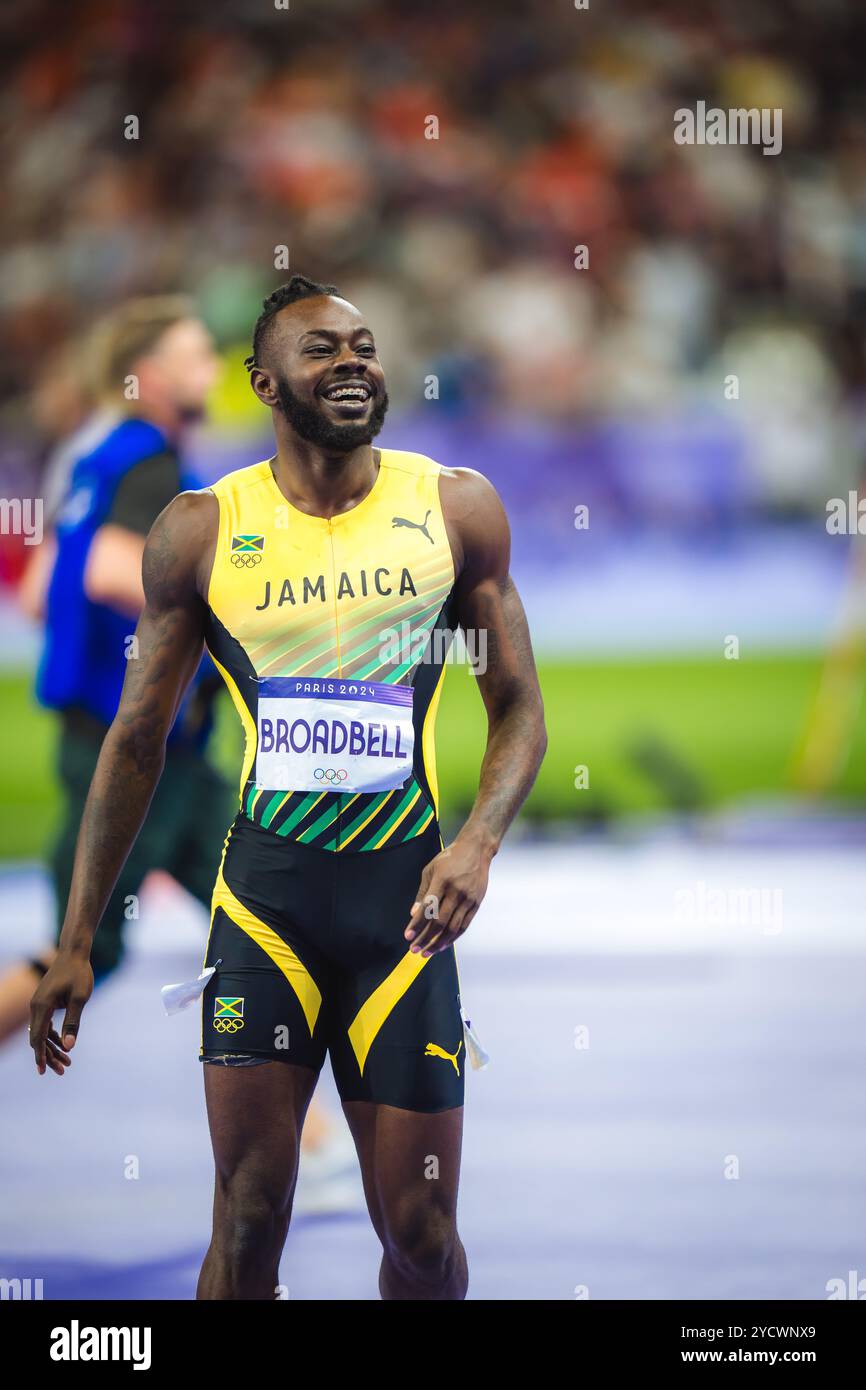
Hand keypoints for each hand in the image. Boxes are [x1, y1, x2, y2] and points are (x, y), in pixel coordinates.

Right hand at [29, 952, 93, 1075]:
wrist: (74, 953)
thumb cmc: (79, 974)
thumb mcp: (80, 998)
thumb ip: (73, 1023)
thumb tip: (68, 1046)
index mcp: (42, 1006)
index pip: (38, 1037)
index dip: (41, 1055)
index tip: (43, 1071)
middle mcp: (36, 1006)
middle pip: (37, 1038)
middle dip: (48, 1055)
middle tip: (63, 1071)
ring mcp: (38, 1003)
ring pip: (41, 1032)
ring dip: (51, 1047)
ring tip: (67, 1062)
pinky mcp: (44, 1002)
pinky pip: (44, 1024)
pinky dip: (52, 1035)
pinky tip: (62, 1045)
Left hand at [404, 831, 494, 956]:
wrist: (476, 850)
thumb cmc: (450, 858)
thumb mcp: (430, 869)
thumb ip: (422, 892)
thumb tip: (414, 914)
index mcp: (442, 880)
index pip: (428, 908)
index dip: (417, 924)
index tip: (408, 936)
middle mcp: (457, 891)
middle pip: (440, 921)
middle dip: (426, 938)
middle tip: (415, 949)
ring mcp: (468, 898)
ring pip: (453, 927)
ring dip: (439, 942)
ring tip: (427, 952)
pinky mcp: (476, 904)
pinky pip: (464, 925)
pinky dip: (453, 937)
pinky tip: (443, 945)